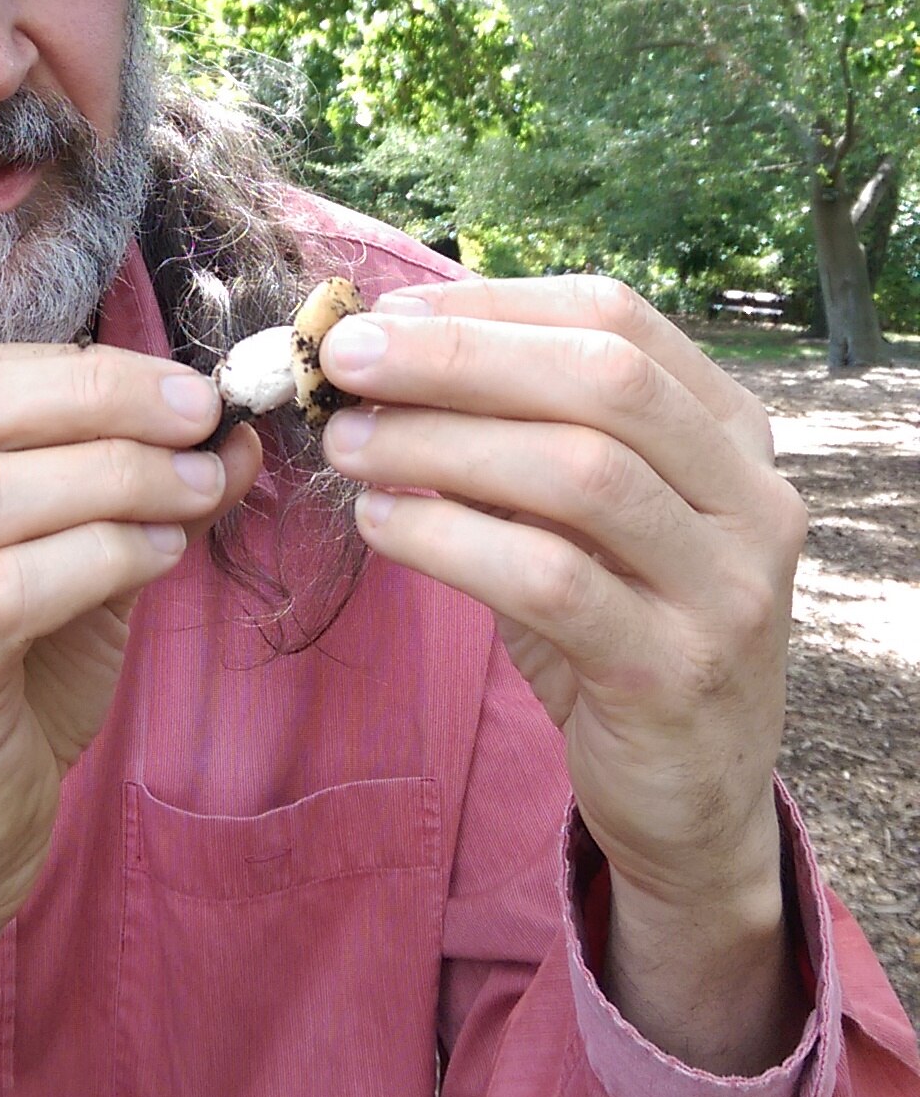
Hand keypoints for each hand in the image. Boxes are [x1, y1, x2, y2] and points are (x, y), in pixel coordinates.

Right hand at [0, 342, 257, 977]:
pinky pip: (3, 594)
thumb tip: (230, 433)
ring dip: (110, 477)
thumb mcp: (75, 578)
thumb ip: (137, 500)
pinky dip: (97, 556)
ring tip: (194, 490)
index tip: (181, 385)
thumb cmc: (8, 702)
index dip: (81, 368)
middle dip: (93, 397)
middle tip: (196, 413)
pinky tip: (161, 555)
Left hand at [319, 276, 809, 1070]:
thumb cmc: (613, 619)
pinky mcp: (673, 673)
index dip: (493, 303)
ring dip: (439, 443)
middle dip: (458, 356)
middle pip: (603, 380)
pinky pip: (549, 580)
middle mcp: (751, 497)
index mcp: (728, 430)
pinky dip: (449, 538)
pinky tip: (380, 522)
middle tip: (345, 357)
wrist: (693, 793)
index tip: (388, 310)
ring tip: (346, 442)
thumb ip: (511, 429)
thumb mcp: (577, 511)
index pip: (616, 318)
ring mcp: (725, 588)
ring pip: (578, 472)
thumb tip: (381, 342)